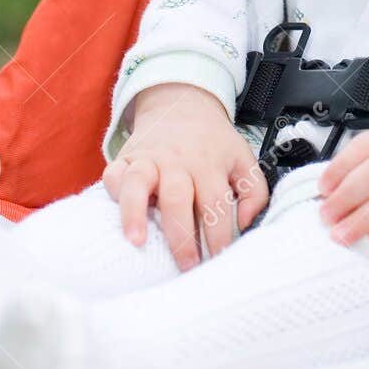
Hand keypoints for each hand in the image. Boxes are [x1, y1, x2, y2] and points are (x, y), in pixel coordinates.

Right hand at [102, 82, 267, 270]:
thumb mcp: (243, 157)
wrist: (182, 101)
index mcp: (209, 164)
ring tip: (137, 242)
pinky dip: (113, 192)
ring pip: (139, 183)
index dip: (219, 234)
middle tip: (186, 266)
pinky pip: (114, 174)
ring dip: (135, 212)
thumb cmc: (212, 140)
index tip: (219, 258)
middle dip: (181, 236)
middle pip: (178, 198)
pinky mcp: (126, 158)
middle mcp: (178, 161)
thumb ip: (254, 191)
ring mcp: (149, 159)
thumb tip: (245, 223)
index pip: (215, 203)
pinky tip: (117, 214)